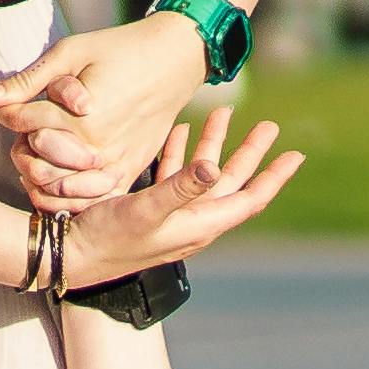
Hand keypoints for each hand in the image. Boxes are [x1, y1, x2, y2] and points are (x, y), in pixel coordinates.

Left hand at [0, 14, 219, 206]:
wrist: (175, 59)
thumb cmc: (122, 49)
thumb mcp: (71, 52)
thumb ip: (29, 80)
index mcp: (80, 118)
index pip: (22, 123)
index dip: (5, 111)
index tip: (2, 104)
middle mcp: (97, 148)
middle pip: (36, 162)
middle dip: (21, 145)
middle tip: (23, 131)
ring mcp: (115, 164)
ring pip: (60, 188)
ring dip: (41, 173)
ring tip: (36, 156)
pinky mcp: (130, 171)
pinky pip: (92, 198)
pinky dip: (70, 196)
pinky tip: (58, 179)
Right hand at [58, 117, 296, 288]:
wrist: (72, 255)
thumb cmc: (110, 238)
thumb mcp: (148, 209)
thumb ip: (181, 186)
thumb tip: (216, 167)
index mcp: (200, 224)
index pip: (249, 198)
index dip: (274, 177)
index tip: (296, 155)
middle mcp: (192, 220)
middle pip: (232, 182)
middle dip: (250, 152)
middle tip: (268, 126)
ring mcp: (171, 214)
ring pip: (202, 174)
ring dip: (213, 144)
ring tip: (223, 113)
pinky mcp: (149, 208)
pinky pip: (174, 175)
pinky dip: (180, 152)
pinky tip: (180, 131)